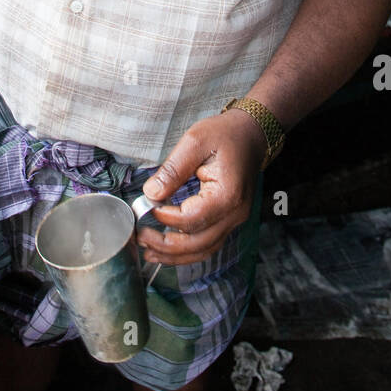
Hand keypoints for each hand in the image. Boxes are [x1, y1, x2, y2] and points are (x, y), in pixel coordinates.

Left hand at [137, 108, 265, 265]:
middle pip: (197, 243)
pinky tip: (167, 252)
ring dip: (174, 256)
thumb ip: (172, 169)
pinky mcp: (229, 221)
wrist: (250, 135)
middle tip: (140, 237)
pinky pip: (208, 245)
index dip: (165, 217)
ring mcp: (234, 220)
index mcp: (227, 194)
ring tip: (149, 252)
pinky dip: (187, 252)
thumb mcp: (195, 141)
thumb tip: (151, 193)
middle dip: (165, 245)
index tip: (146, 206)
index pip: (191, 219)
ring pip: (203, 251)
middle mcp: (234, 213)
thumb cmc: (225, 135)